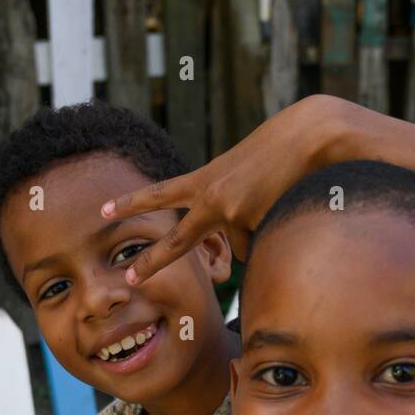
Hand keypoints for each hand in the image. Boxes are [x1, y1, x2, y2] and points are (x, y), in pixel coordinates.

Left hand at [101, 94, 334, 283]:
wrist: (311, 135)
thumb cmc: (280, 151)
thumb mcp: (241, 174)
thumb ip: (228, 209)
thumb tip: (234, 251)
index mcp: (205, 180)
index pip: (161, 194)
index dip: (131, 202)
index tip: (103, 209)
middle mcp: (211, 199)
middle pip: (178, 242)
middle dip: (151, 262)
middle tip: (128, 279)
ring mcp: (231, 213)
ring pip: (241, 247)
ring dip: (258, 229)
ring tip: (276, 196)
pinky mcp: (253, 224)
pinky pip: (262, 245)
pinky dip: (274, 231)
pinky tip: (286, 205)